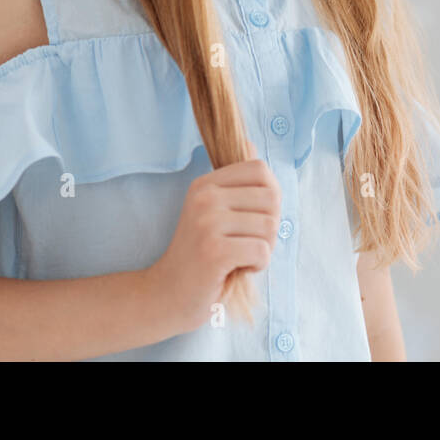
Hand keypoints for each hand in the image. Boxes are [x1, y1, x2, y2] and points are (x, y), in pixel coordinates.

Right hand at [151, 138, 280, 333]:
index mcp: (205, 183)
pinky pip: (262, 251)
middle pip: (272, 197)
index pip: (260, 169)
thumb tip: (251, 144)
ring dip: (264, 248)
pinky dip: (258, 265)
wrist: (167, 294)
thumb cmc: (200, 255)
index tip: (252, 218)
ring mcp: (207, 223)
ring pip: (270, 226)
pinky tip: (237, 269)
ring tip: (239, 257)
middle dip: (270, 225)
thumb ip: (235, 183)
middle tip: (246, 243)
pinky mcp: (214, 251)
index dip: (270, 196)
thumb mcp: (213, 211)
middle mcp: (205, 197)